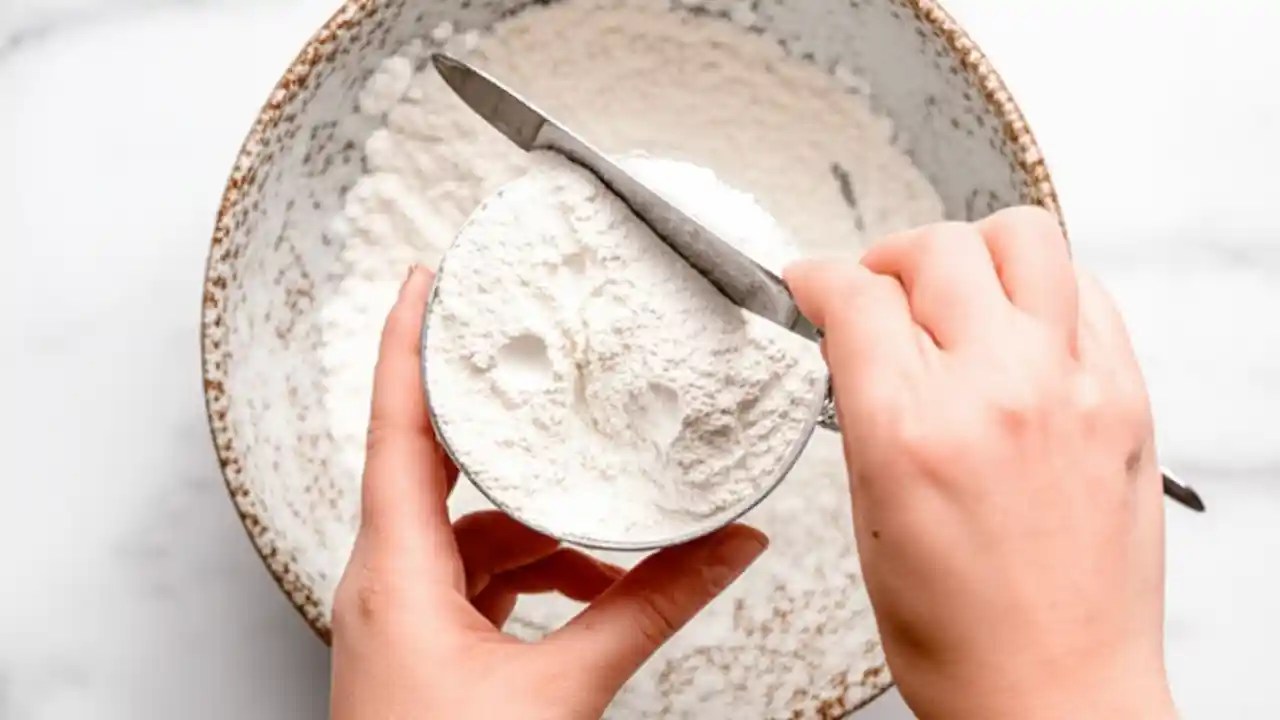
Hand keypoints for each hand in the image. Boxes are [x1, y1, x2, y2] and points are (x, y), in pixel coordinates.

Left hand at [330, 267, 767, 719]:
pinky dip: (533, 571)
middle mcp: (383, 581)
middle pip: (436, 466)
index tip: (426, 280)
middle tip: (541, 374)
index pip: (395, 427)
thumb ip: (649, 612)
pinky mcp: (420, 642)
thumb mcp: (562, 692)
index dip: (407, 344)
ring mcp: (399, 613)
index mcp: (394, 574)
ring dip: (536, 524)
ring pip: (465, 529)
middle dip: (500, 427)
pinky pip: (475, 576)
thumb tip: (726, 553)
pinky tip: (590, 588)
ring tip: (607, 529)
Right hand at [786, 207, 1174, 719]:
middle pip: (935, 250)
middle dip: (888, 261)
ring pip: (1024, 240)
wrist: (1055, 689)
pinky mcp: (1123, 398)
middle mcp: (995, 390)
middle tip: (877, 291)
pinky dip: (1042, 290)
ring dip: (972, 251)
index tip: (811, 282)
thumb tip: (858, 340)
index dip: (817, 276)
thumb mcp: (870, 515)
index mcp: (911, 428)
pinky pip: (1087, 292)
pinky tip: (1018, 324)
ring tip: (954, 288)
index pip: (855, 296)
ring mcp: (1070, 386)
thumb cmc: (958, 632)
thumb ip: (864, 410)